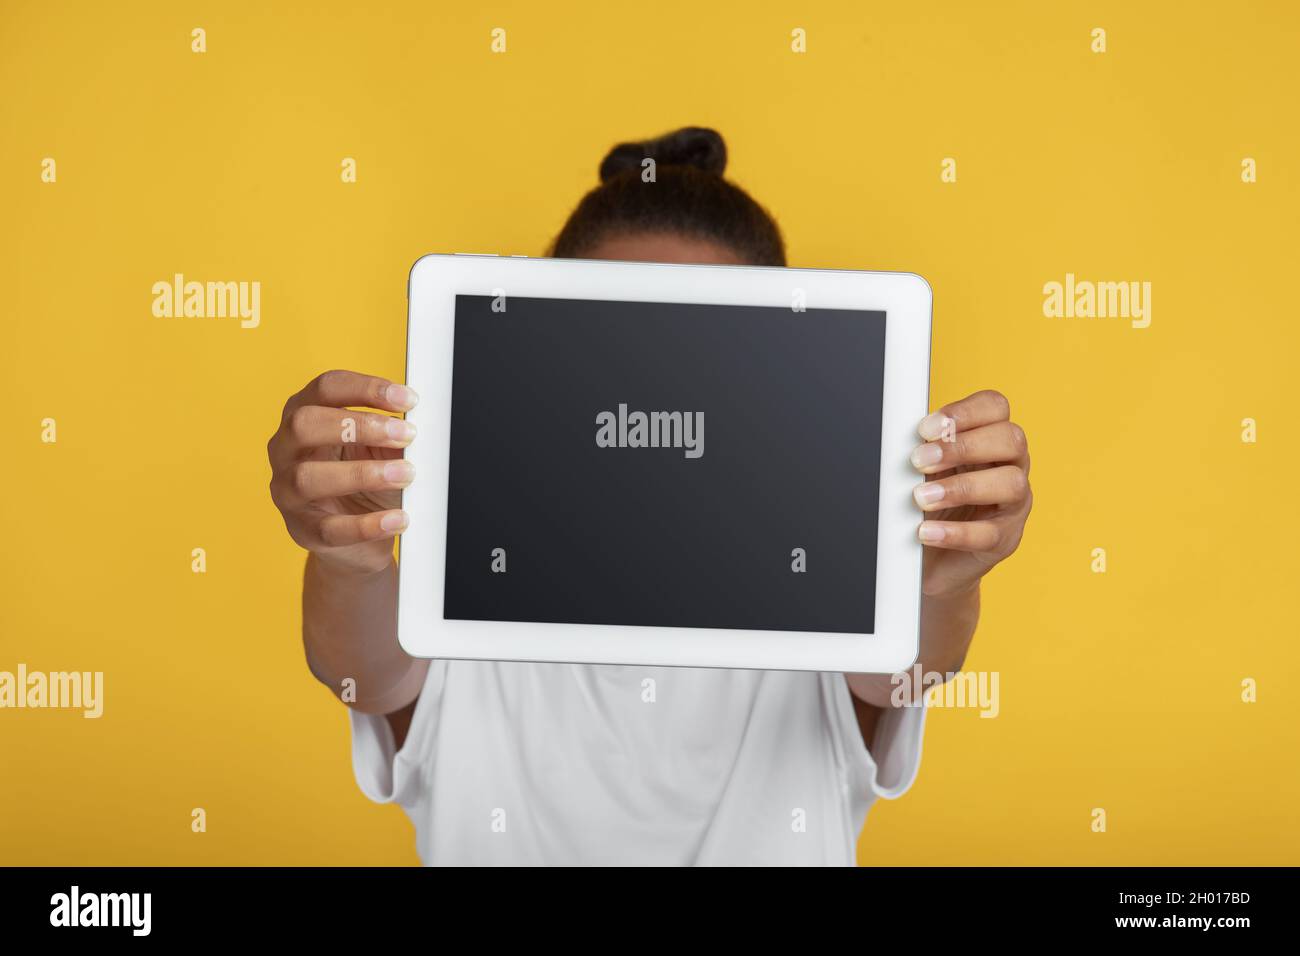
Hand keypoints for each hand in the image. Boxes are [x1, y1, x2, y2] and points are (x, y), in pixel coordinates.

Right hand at [267, 370, 418, 573]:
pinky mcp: (302, 530)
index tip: (408, 398)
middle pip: (304, 424)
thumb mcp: (381, 450)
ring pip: (308, 476)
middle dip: (360, 425)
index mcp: (304, 415)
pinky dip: (368, 524)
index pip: (326, 388)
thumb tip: (416, 425)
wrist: (358, 541)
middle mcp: (285, 449)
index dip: (367, 388)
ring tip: (406, 474)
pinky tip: (398, 519)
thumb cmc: (366, 482)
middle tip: (406, 433)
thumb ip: (393, 435)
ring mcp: (287, 491)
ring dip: (364, 473)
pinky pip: (329, 528)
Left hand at [910, 389, 1031, 597]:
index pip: (995, 407)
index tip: (926, 428)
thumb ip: (922, 449)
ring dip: (961, 488)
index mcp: (990, 439)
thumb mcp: (924, 469)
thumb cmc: (930, 502)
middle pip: (1011, 439)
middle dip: (962, 446)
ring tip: (921, 497)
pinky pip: (989, 534)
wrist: (929, 558)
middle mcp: (1011, 466)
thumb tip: (897, 436)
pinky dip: (954, 532)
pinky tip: (926, 531)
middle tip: (920, 460)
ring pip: (1011, 484)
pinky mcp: (1005, 540)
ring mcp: (1014, 504)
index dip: (964, 412)